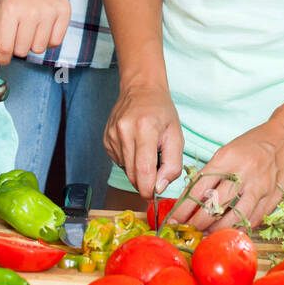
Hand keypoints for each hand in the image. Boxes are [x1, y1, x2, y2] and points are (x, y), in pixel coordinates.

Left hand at [0, 0, 69, 63]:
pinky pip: (55, 42)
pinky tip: (43, 27)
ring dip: (33, 43)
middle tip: (17, 33)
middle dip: (17, 47)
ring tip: (31, 28)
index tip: (2, 57)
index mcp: (10, 9)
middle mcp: (31, 12)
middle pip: (22, 51)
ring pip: (39, 48)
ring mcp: (49, 12)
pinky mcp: (64, 12)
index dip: (2, 58)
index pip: (5, 48)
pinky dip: (48, 40)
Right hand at [104, 84, 183, 200]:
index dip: (148, 188)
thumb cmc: (161, 112)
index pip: (144, 170)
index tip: (153, 194)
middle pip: (132, 173)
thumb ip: (173, 165)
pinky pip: (118, 162)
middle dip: (144, 182)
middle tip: (156, 172)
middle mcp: (125, 131)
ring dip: (137, 170)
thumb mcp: (176, 136)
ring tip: (146, 151)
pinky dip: (129, 161)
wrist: (141, 90)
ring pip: (125, 170)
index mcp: (145, 128)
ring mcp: (112, 134)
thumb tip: (159, 187)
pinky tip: (135, 147)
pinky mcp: (106, 138)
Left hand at [168, 121, 283, 232]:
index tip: (175, 219)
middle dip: (198, 222)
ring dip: (218, 230)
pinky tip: (230, 233)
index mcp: (226, 158)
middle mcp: (243, 172)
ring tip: (207, 235)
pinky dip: (240, 228)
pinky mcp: (274, 197)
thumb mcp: (227, 151)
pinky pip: (254, 219)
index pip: (199, 187)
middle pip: (215, 204)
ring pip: (235, 217)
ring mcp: (260, 186)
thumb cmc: (253, 144)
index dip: (185, 207)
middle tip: (188, 231)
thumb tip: (191, 198)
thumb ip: (212, 173)